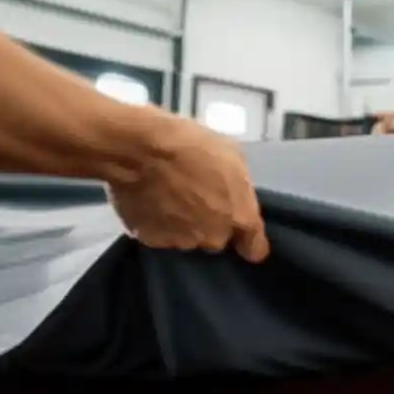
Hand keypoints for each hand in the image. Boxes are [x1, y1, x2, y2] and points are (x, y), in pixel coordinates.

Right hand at [106, 111, 268, 262]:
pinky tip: (151, 202)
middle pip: (217, 239)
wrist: (139, 149)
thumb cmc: (190, 144)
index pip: (254, 249)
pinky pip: (161, 235)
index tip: (239, 232)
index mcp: (239, 216)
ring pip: (188, 238)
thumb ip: (237, 185)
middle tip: (195, 197)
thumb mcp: (230, 154)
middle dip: (210, 224)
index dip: (248, 241)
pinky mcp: (151, 241)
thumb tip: (230, 195)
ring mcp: (181, 242)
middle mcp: (213, 237)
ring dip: (183, 224)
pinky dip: (158, 224)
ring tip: (169, 197)